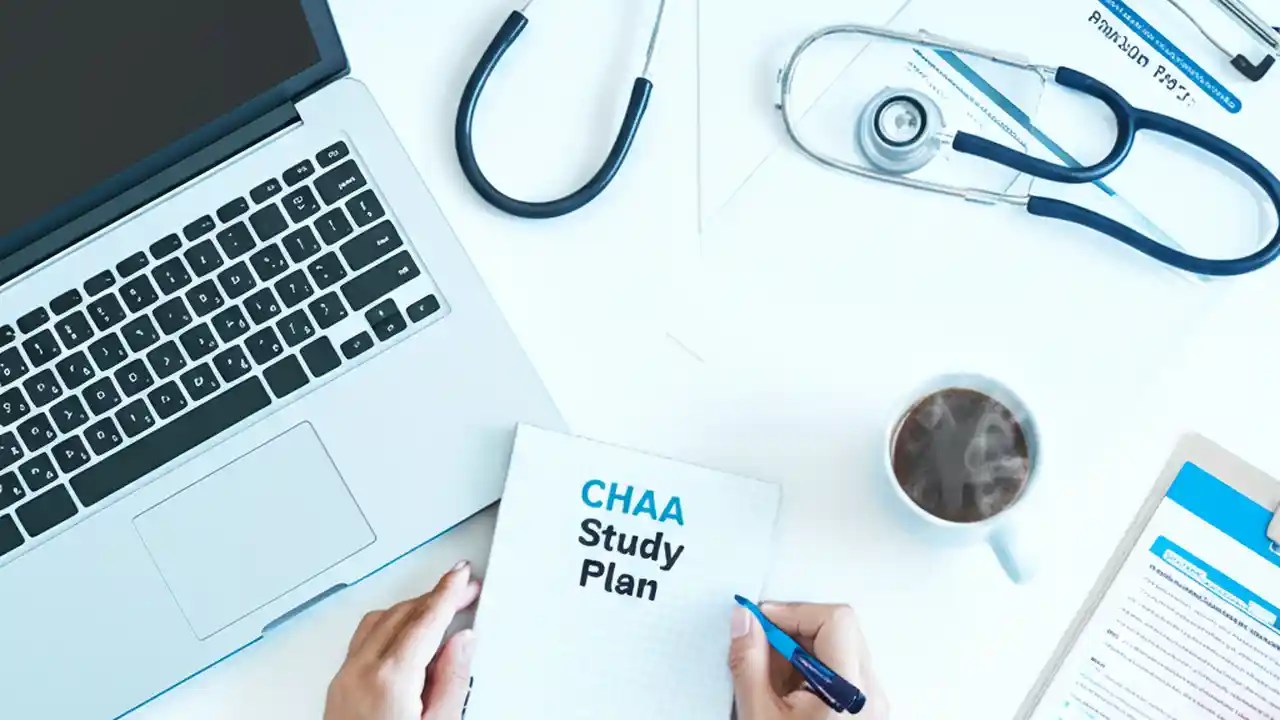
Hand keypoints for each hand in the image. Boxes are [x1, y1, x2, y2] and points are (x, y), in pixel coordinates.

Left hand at [324, 562, 480, 719]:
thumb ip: (452, 682)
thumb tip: (462, 642)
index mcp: (390, 678)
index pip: (425, 621)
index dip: (448, 593)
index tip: (461, 575)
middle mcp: (361, 672)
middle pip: (402, 615)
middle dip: (435, 598)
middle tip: (463, 590)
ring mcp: (344, 679)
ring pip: (378, 621)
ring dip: (410, 609)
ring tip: (438, 609)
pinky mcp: (338, 688)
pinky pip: (363, 640)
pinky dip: (388, 626)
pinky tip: (406, 632)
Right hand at [729, 602, 888, 719]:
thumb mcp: (759, 716)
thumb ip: (748, 662)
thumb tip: (744, 622)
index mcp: (851, 692)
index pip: (835, 620)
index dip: (794, 613)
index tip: (760, 621)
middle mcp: (871, 695)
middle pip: (840, 630)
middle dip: (794, 631)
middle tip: (759, 645)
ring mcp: (873, 705)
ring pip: (840, 650)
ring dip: (801, 653)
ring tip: (771, 682)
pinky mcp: (866, 713)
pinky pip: (842, 673)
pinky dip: (811, 673)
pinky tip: (786, 698)